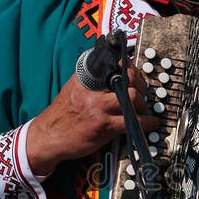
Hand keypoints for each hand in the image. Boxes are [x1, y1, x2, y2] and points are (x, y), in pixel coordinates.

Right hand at [26, 66, 159, 175]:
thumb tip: (115, 72)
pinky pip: (133, 121)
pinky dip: (147, 122)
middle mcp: (92, 89)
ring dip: (144, 103)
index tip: (134, 72)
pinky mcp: (104, 126)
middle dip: (140, 85)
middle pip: (127, 78)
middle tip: (142, 93)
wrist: (48, 137)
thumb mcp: (73, 89)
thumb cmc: (62, 115)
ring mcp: (98, 107)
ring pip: (133, 97)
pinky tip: (150, 123)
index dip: (129, 65)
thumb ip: (91, 80)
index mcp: (85, 77)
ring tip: (143, 109)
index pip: (112, 62)